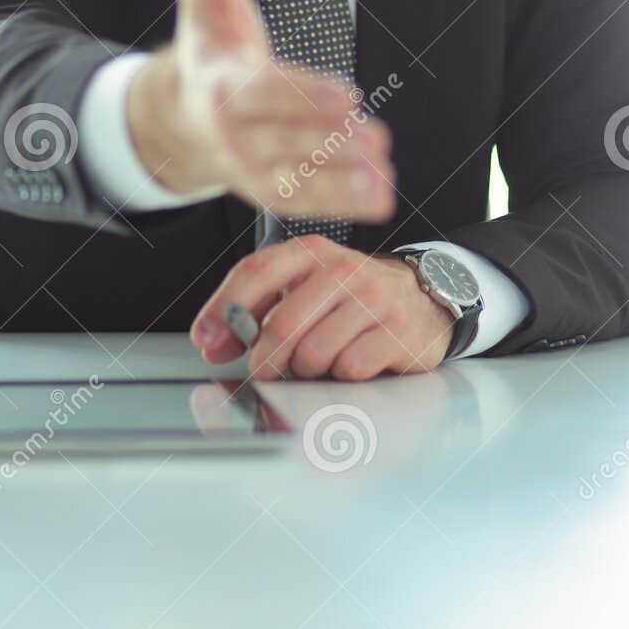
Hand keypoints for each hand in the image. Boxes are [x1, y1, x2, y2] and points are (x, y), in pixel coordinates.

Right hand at [127, 0, 395, 224]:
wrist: (178, 114)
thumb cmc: (207, 50)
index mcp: (217, 82)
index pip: (262, 92)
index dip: (302, 95)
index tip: (347, 95)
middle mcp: (231, 131)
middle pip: (280, 140)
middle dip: (327, 141)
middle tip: (375, 139)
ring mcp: (248, 166)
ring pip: (292, 178)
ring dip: (338, 183)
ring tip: (383, 181)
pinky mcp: (266, 188)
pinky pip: (301, 200)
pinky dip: (337, 203)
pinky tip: (382, 195)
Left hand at [190, 238, 456, 380]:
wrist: (422, 299)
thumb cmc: (350, 298)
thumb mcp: (305, 287)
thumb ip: (256, 309)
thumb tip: (212, 343)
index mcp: (310, 253)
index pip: (256, 272)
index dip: (223, 310)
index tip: (205, 343)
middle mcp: (341, 269)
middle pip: (282, 325)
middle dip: (266, 360)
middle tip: (268, 370)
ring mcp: (373, 298)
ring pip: (314, 353)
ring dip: (306, 370)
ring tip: (318, 360)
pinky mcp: (397, 330)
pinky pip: (349, 368)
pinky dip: (341, 376)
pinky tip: (350, 361)